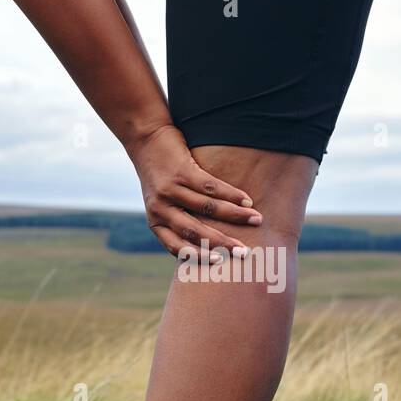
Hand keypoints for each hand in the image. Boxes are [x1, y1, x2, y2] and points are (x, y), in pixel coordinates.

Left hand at [127, 124, 262, 259]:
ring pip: (207, 208)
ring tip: (256, 220)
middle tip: (245, 252)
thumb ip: (178, 219)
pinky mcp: (181, 171)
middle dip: (222, 243)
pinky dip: (231, 194)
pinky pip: (210, 186)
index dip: (199, 257)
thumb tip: (210, 241)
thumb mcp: (161, 202)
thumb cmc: (159, 174)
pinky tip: (246, 200)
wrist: (144, 138)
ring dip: (235, 215)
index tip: (220, 262)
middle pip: (195, 232)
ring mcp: (170, 190)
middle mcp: (160, 208)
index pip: (176, 247)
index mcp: (155, 221)